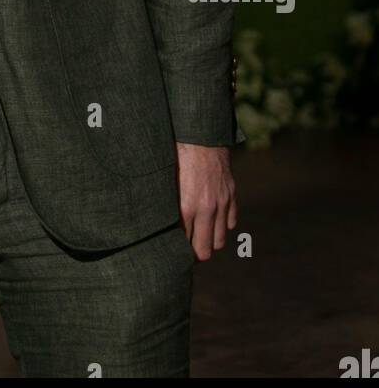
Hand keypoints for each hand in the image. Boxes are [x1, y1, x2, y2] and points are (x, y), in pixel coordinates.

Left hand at [175, 142, 236, 261]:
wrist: (200, 132)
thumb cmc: (176, 154)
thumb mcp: (166, 180)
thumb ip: (166, 205)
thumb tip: (158, 225)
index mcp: (186, 206)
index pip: (185, 245)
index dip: (179, 252)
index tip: (173, 253)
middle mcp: (206, 208)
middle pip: (205, 250)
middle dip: (195, 254)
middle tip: (186, 252)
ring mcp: (221, 202)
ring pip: (220, 240)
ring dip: (210, 242)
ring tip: (198, 238)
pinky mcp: (231, 194)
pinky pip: (231, 222)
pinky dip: (222, 225)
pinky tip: (211, 220)